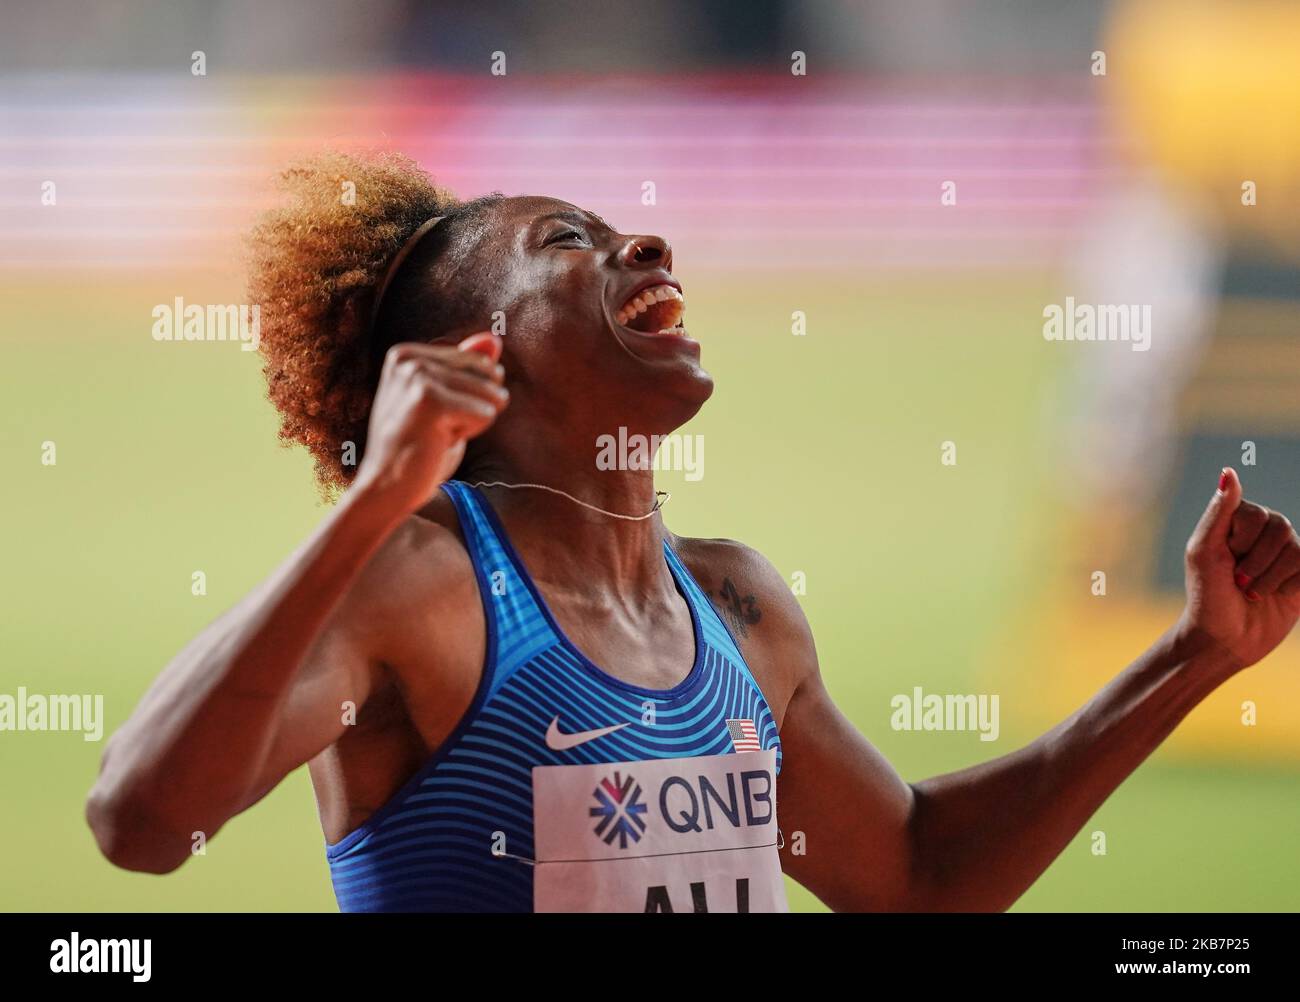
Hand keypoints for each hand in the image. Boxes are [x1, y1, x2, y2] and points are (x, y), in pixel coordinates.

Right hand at [352, 332, 507, 515]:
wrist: (386, 488)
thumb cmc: (419, 447)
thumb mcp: (448, 401)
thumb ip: (468, 367)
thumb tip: (494, 338)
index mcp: (406, 354)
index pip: (479, 363)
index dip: (469, 397)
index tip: (433, 417)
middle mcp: (408, 359)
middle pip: (488, 374)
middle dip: (475, 407)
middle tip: (436, 428)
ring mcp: (416, 377)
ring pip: (490, 394)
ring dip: (472, 423)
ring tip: (437, 434)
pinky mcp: (429, 400)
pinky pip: (486, 413)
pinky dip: (470, 434)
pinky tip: (438, 442)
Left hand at [1180, 467, 1299, 670]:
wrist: (1225, 638)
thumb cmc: (1207, 593)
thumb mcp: (1204, 551)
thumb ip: (1220, 511)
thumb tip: (1228, 471)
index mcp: (1238, 521)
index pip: (1254, 513)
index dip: (1240, 541)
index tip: (1225, 560)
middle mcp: (1265, 532)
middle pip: (1279, 527)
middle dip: (1256, 562)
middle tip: (1238, 581)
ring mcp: (1286, 552)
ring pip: (1296, 549)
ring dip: (1270, 578)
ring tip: (1252, 591)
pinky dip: (1290, 586)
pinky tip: (1275, 596)